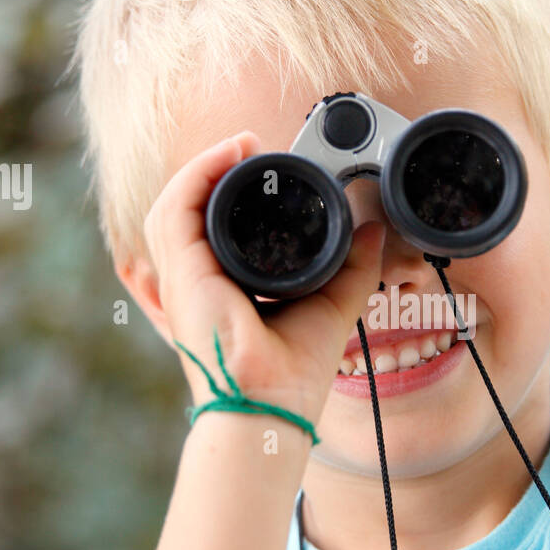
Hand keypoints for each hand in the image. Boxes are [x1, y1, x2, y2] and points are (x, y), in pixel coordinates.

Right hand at [143, 132, 385, 420]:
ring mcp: (183, 276)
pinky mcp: (181, 273)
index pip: (212, 229)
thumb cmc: (292, 372)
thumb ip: (354, 266)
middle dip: (215, 172)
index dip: (230, 192)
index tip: (266, 168)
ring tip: (241, 145)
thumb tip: (373, 230)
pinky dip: (198, 175)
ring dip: (206, 166)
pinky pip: (176, 209)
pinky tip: (228, 154)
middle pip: (190, 210)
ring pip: (176, 203)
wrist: (273, 403)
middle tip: (252, 149)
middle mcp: (197, 281)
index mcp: (222, 288)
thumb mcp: (333, 303)